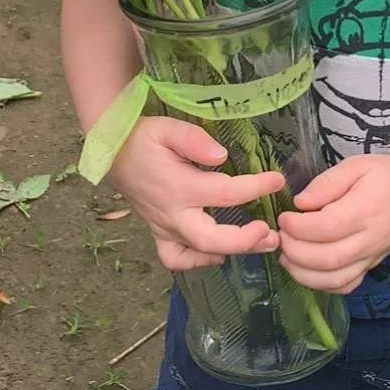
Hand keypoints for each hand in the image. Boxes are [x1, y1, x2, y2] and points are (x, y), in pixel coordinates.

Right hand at [109, 116, 282, 271]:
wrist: (112, 151)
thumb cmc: (143, 137)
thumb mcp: (167, 128)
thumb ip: (194, 140)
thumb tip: (221, 156)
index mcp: (179, 186)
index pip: (225, 192)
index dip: (256, 187)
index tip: (277, 180)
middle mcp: (172, 213)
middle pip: (211, 237)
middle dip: (245, 240)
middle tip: (272, 234)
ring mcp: (164, 227)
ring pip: (198, 252)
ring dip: (232, 251)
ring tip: (263, 243)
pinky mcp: (158, 233)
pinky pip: (176, 259)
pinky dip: (199, 261)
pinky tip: (219, 252)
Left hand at [276, 153, 389, 294]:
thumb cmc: (385, 175)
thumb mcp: (356, 166)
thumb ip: (327, 183)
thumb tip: (300, 203)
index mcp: (366, 209)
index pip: (328, 227)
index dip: (299, 227)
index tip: (283, 217)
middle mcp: (370, 239)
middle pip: (328, 258)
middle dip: (295, 251)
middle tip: (280, 236)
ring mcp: (372, 257)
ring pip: (335, 279)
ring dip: (303, 273)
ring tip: (286, 256)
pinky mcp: (371, 267)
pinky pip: (346, 286)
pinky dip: (322, 285)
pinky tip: (306, 271)